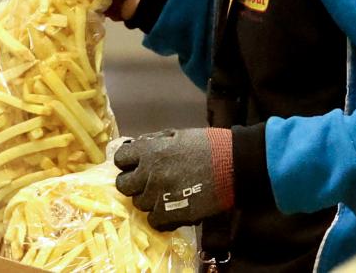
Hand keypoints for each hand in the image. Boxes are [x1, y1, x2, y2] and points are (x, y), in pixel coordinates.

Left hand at [114, 129, 234, 230]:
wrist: (234, 164)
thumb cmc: (208, 145)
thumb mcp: (178, 135)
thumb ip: (154, 142)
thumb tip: (137, 147)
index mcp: (150, 151)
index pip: (120, 159)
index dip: (127, 162)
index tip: (135, 165)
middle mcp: (149, 174)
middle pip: (124, 185)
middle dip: (132, 183)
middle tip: (146, 182)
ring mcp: (159, 195)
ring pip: (139, 204)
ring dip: (148, 200)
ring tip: (164, 195)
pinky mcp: (171, 214)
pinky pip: (153, 221)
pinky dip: (160, 217)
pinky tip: (171, 209)